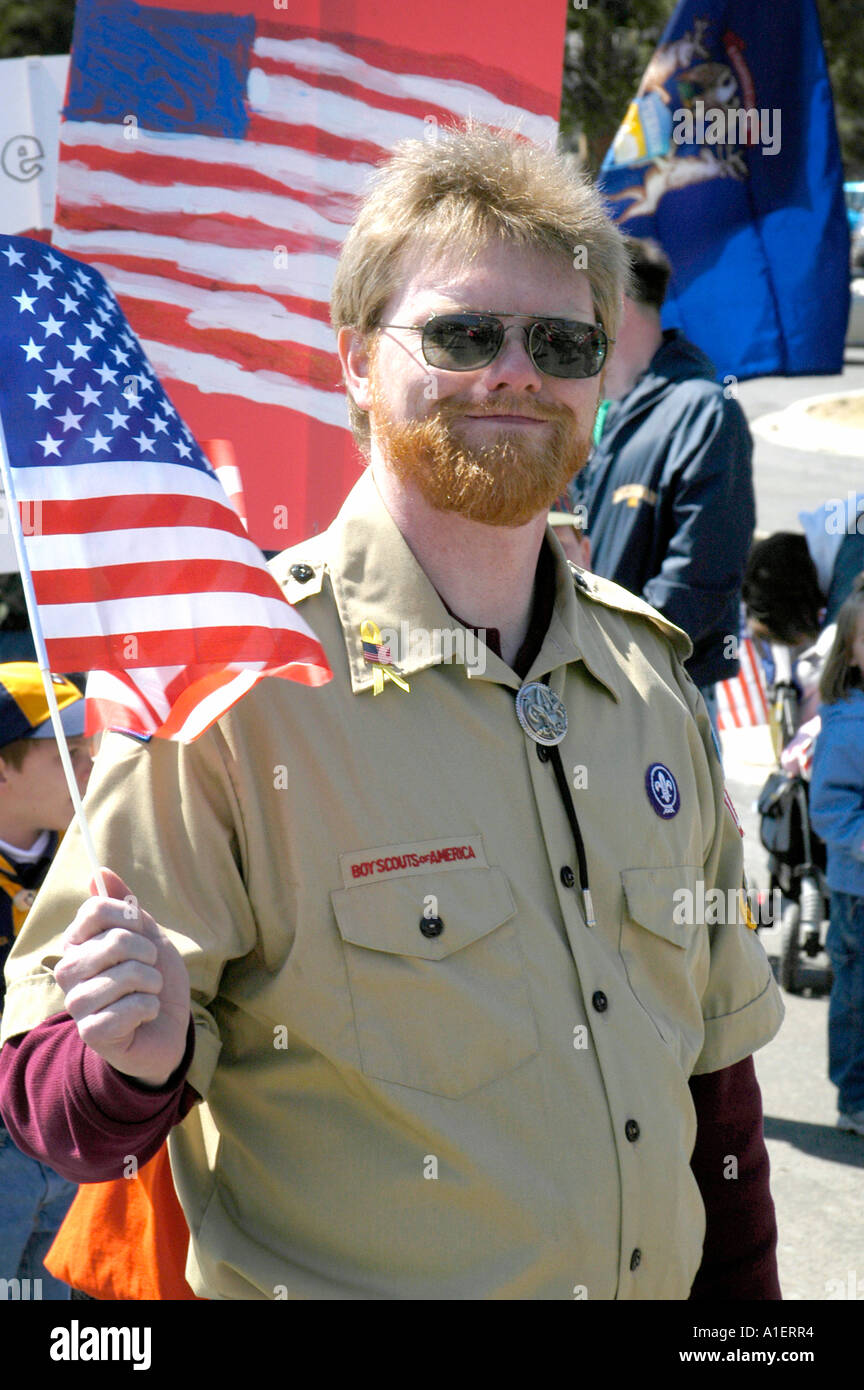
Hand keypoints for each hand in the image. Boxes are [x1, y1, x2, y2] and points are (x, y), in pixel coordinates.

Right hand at [54, 868, 190, 1085]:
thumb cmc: (153, 979)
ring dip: (152, 983)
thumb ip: (125, 905)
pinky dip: (149, 1008)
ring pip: (126, 975)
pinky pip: (129, 1008)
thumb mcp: (148, 935)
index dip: (130, 917)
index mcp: (78, 942)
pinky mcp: (91, 1032)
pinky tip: (144, 1015)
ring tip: (148, 993)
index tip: (142, 933)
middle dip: (148, 953)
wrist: (166, 1028)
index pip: (96, 909)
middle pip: (115, 940)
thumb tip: (99, 871)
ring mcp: (76, 1002)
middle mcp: (69, 970)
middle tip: (149, 969)